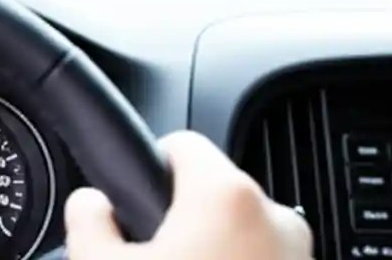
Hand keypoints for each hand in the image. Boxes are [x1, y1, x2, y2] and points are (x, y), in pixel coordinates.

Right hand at [65, 131, 312, 259]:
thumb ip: (89, 220)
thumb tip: (90, 204)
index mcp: (227, 196)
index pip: (181, 143)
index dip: (148, 168)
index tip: (135, 199)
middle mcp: (277, 218)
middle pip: (212, 192)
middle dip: (183, 220)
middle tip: (154, 258)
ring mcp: (302, 257)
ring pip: (241, 233)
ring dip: (214, 250)